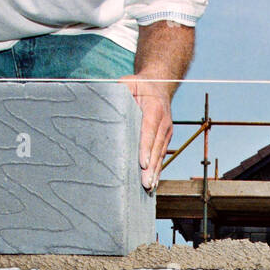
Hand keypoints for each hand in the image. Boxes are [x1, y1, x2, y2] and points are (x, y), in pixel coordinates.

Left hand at [122, 74, 172, 191]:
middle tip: (145, 183)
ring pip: (161, 154)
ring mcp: (166, 131)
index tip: (142, 163)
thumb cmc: (139, 85)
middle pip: (157, 147)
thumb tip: (103, 97)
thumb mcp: (128, 82)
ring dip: (155, 172)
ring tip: (149, 187)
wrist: (159, 85)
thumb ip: (119, 90)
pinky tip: (153, 182)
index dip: (146, 148)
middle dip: (151, 166)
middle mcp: (164, 122)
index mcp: (154, 108)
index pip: (149, 130)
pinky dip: (158, 169)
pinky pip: (161, 155)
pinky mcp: (165, 138)